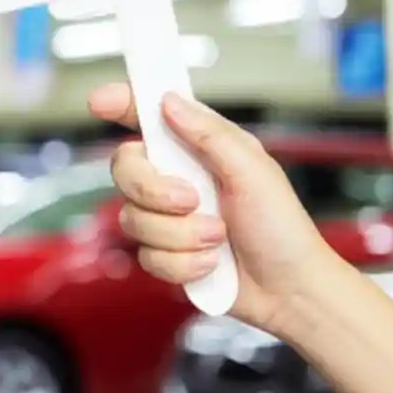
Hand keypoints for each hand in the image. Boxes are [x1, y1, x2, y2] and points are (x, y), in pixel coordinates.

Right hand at [89, 83, 338, 333]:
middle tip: (192, 200)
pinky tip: (210, 263)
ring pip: (133, 219)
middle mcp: (174, 179)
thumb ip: (210, 134)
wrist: (289, 290)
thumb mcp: (254, 170)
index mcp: (197, 149)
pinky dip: (183, 264)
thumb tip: (169, 101)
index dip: (122, 103)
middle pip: (124, 170)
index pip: (149, 118)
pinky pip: (147, 256)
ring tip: (217, 238)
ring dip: (180, 235)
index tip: (102, 101)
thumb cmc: (282, 229)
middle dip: (154, 191)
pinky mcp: (163, 254)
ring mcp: (165, 219)